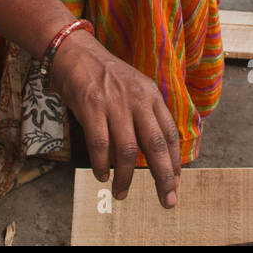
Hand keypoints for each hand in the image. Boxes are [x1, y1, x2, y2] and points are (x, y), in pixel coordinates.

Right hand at [48, 31, 181, 208]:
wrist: (77, 52)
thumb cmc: (105, 76)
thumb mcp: (134, 89)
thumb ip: (144, 116)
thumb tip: (152, 153)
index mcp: (151, 96)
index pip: (169, 134)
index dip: (174, 161)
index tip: (175, 183)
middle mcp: (137, 100)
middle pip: (156, 145)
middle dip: (163, 177)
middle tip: (167, 200)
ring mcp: (115, 104)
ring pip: (128, 150)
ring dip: (126, 177)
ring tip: (122, 193)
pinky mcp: (92, 107)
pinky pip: (100, 144)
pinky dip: (102, 165)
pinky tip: (102, 175)